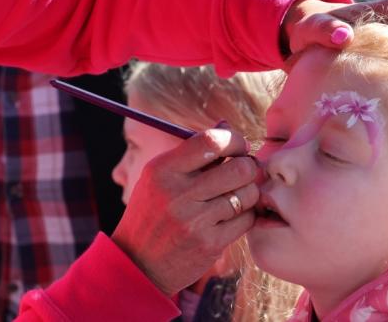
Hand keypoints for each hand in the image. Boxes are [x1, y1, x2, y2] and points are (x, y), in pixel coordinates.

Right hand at [111, 128, 257, 295]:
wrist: (138, 263)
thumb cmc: (152, 212)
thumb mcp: (159, 177)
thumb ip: (192, 152)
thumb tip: (226, 125)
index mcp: (162, 170)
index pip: (211, 141)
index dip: (234, 140)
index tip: (237, 147)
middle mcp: (178, 193)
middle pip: (239, 168)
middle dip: (248, 167)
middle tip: (244, 171)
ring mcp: (195, 221)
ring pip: (247, 194)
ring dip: (249, 193)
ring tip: (236, 195)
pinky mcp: (209, 244)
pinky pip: (246, 220)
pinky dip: (246, 215)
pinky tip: (232, 216)